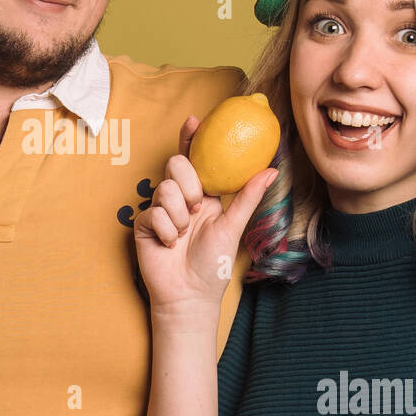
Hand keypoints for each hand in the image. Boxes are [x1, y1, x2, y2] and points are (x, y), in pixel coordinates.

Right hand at [133, 115, 276, 311]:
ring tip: (184, 235)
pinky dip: (166, 231)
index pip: (195, 160)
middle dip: (188, 185)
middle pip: (176, 166)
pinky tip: (170, 245)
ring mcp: (160, 210)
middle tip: (196, 209)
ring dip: (179, 215)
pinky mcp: (144, 224)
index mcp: (203, 196)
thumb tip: (271, 170)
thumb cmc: (212, 265)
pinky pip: (153, 212)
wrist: (189, 295)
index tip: (194, 120)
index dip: (191, 139)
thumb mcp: (233, 227)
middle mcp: (180, 199)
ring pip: (164, 189)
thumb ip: (247, 197)